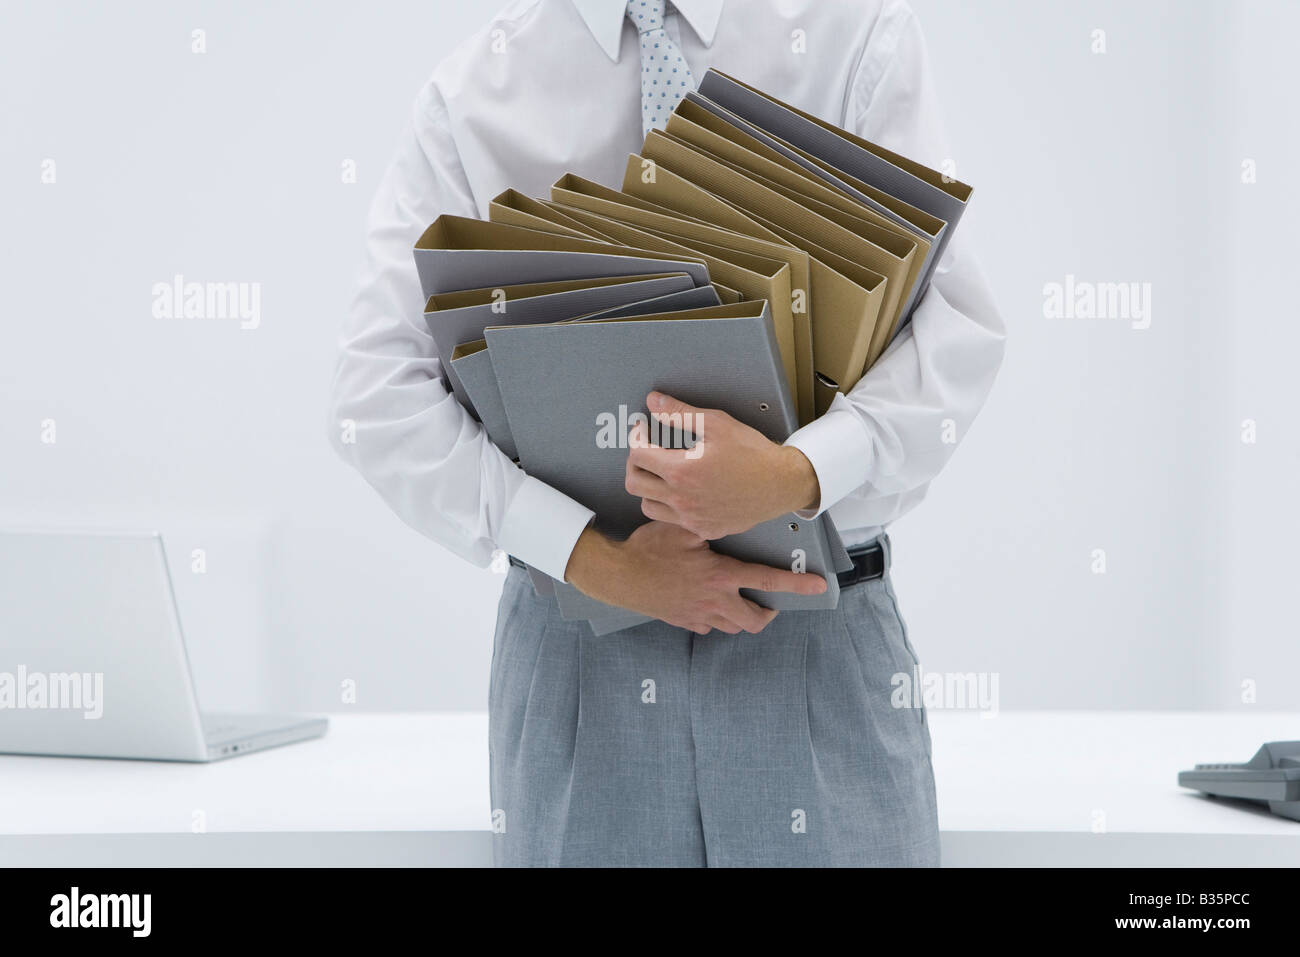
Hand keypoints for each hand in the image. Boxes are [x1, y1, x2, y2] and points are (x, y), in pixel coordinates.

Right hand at [564, 521, 826, 634]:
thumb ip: (708, 523)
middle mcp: (714, 600)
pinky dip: (715, 619)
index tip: (818, 587)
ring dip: (742, 618)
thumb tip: (726, 511)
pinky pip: (707, 627)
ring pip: (732, 628)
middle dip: (767, 614)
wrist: (618, 576)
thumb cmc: (648, 548)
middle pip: (753, 620)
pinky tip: (710, 605)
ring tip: (742, 603)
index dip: (795, 586)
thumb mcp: (682, 528)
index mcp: (720, 575)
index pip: (766, 582)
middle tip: (770, 604)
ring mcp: (698, 615)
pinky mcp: (682, 621)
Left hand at [624, 391, 820, 539]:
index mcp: (681, 471)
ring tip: (662, 471)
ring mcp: (691, 518)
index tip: (643, 429)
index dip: (636, 436)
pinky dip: (668, 505)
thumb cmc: (753, 453)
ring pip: (648, 505)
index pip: (637, 453)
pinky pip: (671, 520)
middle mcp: (681, 499)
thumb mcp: (717, 424)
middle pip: (634, 482)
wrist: (781, 484)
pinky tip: (680, 491)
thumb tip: (653, 401)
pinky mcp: (702, 528)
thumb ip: (680, 413)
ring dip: (648, 486)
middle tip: (646, 449)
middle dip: (635, 461)